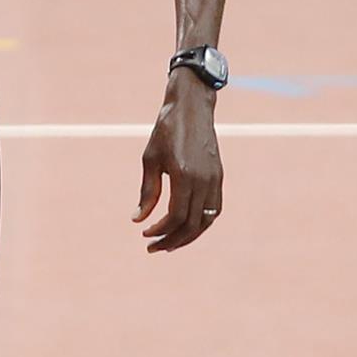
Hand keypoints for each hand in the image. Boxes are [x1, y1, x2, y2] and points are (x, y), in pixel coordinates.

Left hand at [133, 81, 222, 251]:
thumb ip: (147, 192)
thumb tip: (137, 220)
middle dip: (172, 240)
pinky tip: (186, 227)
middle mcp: (204, 181)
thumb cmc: (166, 131)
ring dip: (188, 236)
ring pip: (206, 220)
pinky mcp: (219, 177)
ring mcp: (215, 180)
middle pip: (192, 224)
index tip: (145, 234)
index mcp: (184, 176)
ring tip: (169, 243)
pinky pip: (214, 209)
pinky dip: (201, 223)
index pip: (175, 216)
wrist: (192, 108)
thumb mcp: (150, 160)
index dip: (160, 231)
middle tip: (153, 248)